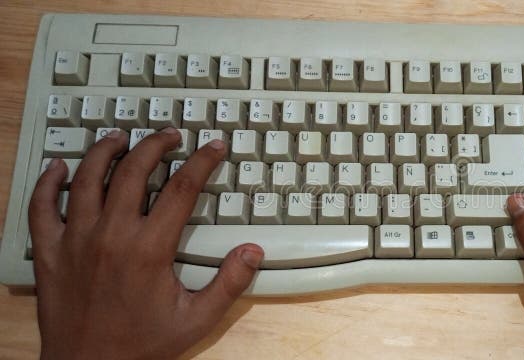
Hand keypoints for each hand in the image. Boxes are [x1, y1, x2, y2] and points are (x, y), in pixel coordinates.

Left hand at [29, 128, 263, 358]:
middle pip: (134, 170)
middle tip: (170, 135)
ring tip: (120, 136)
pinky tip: (59, 167)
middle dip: (156, 144)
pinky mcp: (48, 251)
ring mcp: (75, 239)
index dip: (202, 161)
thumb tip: (252, 251)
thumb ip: (229, 283)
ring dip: (106, 151)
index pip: (182, 188)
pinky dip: (49, 182)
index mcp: (149, 249)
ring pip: (88, 178)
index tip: (213, 146)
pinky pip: (42, 205)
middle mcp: (110, 235)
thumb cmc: (140, 346)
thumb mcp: (197, 319)